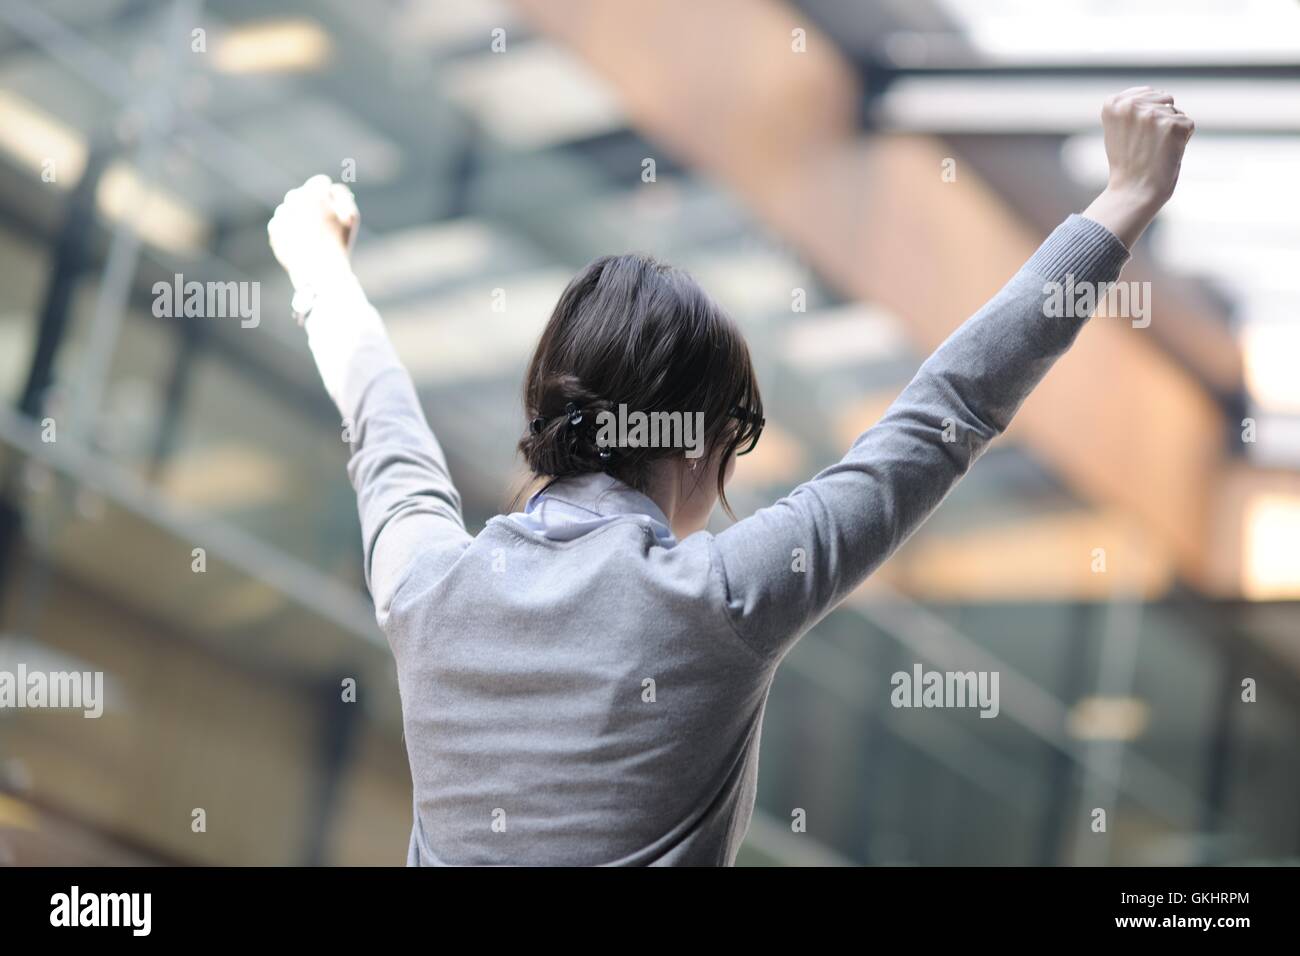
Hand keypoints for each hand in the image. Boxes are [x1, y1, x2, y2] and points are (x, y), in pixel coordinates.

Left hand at [268, 174, 358, 291]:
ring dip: (301, 217)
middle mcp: (294, 198)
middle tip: (323, 225)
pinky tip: (303, 243)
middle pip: (304, 194)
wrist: (318, 271)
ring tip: (313, 237)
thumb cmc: (338, 243)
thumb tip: (331, 189)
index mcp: (314, 191)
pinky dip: (291, 230)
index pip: (321, 182)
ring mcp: (281, 213)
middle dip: (312, 205)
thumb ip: (343, 195)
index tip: (333, 210)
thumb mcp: (351, 216)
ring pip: (292, 209)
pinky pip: (283, 223)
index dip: (329, 196)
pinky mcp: (274, 228)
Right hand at [1083, 87, 1194, 247]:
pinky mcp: (1172, 125)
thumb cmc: (1127, 164)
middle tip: (1145, 145)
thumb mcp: (1118, 129)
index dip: (1145, 116)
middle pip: (1163, 99)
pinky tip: (1165, 154)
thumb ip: (1132, 107)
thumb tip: (1164, 96)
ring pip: (1176, 112)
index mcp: (1112, 103)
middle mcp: (1130, 105)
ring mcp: (1152, 114)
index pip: (1146, 93)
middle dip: (1160, 119)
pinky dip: (1182, 140)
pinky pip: (1188, 125)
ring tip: (1154, 150)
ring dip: (1171, 130)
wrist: (1133, 192)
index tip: (1133, 136)